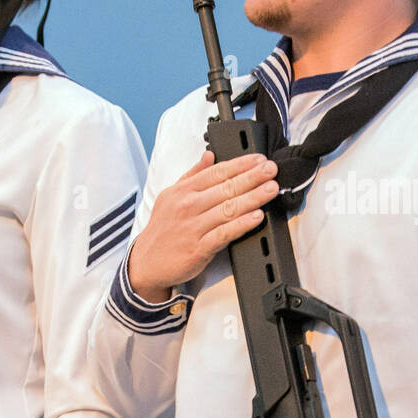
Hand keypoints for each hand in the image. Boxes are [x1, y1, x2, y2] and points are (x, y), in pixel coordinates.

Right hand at [126, 150, 278, 302]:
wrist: (146, 263)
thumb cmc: (162, 230)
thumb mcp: (169, 196)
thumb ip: (192, 175)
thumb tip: (209, 155)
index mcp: (182, 191)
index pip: (216, 173)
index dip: (240, 164)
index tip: (258, 159)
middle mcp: (187, 207)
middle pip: (225, 188)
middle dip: (252, 177)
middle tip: (271, 169)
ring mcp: (193, 228)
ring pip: (228, 209)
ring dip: (253, 197)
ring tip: (271, 189)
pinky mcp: (198, 249)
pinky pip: (224, 234)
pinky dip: (241, 225)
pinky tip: (256, 217)